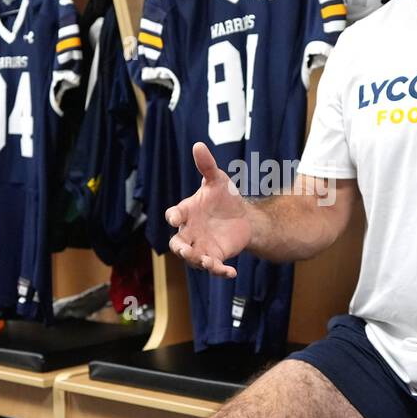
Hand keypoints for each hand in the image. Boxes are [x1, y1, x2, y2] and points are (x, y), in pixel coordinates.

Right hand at [166, 142, 251, 278]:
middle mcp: (190, 231)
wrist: (242, 216)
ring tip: (208, 262)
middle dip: (179, 247)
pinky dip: (221, 272)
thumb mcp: (217, 180)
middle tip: (184, 249)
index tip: (176, 218)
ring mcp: (201, 246)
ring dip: (198, 261)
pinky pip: (214, 267)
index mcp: (186, 212)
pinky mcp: (215, 256)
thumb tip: (198, 145)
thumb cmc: (224, 198)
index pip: (175, 215)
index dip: (173, 217)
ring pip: (193, 258)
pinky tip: (232, 272)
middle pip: (177, 243)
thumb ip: (207, 165)